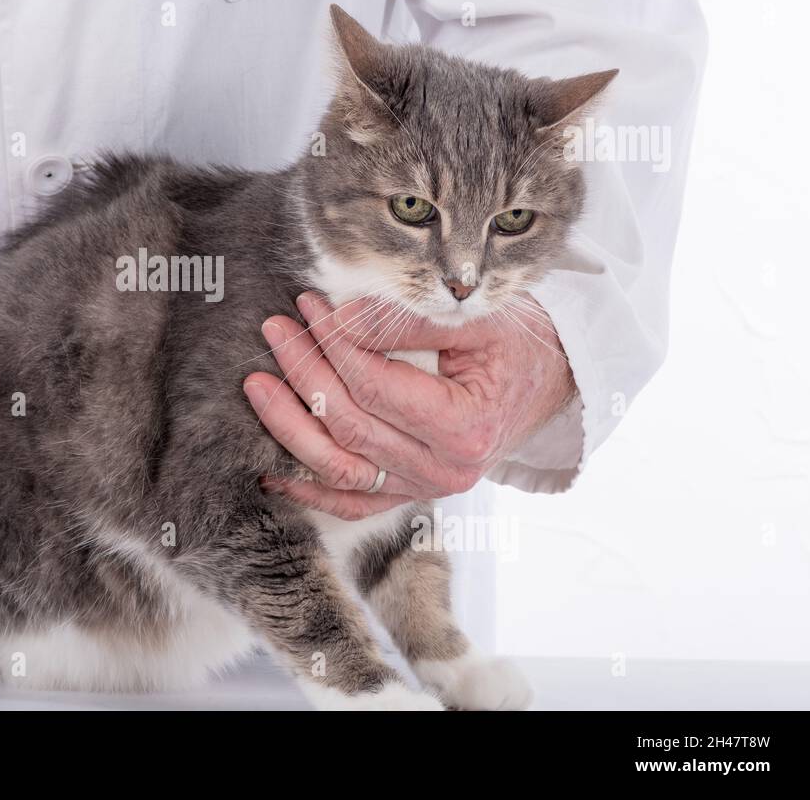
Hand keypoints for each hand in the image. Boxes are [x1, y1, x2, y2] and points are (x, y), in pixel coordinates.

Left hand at [243, 292, 575, 520]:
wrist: (553, 382)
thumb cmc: (520, 345)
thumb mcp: (477, 320)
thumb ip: (408, 321)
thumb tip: (340, 318)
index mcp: (464, 428)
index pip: (375, 387)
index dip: (334, 345)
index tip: (308, 307)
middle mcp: (443, 471)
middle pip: (350, 425)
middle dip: (304, 374)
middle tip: (275, 330)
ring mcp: (424, 488)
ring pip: (340, 470)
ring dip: (290, 428)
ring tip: (256, 385)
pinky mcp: (410, 493)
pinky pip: (351, 502)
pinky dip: (308, 489)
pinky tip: (270, 467)